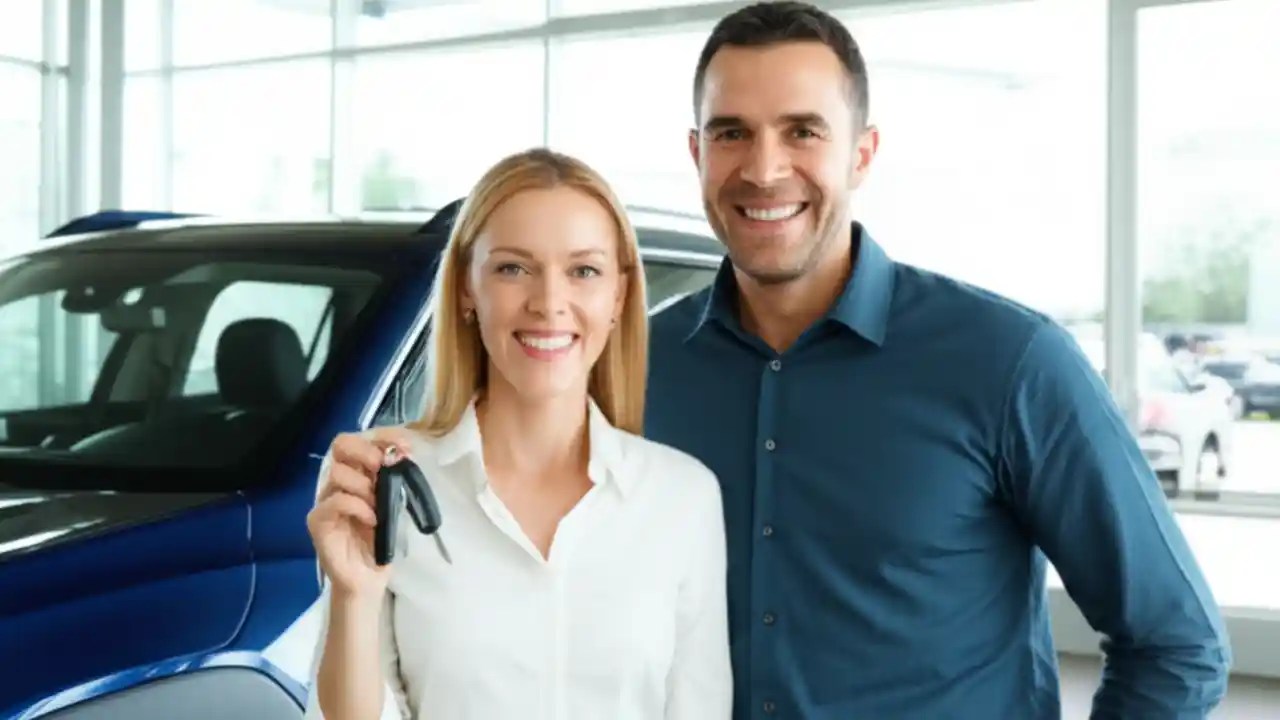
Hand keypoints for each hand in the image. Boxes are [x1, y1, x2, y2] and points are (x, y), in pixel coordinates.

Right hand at [307, 427, 416, 600]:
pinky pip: (335, 500)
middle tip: (384, 468)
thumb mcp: (394, 504)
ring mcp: (325, 500)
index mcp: (356, 473)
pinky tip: (372, 520)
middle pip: (340, 444)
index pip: (359, 439)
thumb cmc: (381, 540)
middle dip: (366, 451)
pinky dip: (358, 506)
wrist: (368, 578)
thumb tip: (402, 454)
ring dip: (365, 486)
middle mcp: (338, 481)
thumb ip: (394, 479)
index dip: (382, 436)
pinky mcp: (318, 520)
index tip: (404, 447)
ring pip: (338, 473)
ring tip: (379, 506)